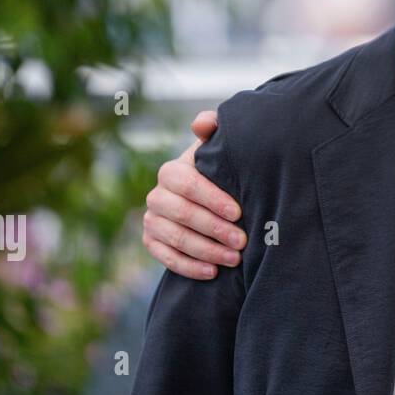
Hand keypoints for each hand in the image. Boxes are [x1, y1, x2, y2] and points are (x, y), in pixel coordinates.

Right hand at [142, 110, 246, 279]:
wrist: (209, 196)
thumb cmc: (219, 170)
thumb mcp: (219, 149)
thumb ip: (214, 130)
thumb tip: (202, 123)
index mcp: (172, 171)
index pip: (187, 184)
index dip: (212, 198)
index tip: (238, 212)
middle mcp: (156, 196)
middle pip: (181, 214)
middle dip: (214, 229)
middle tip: (242, 241)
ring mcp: (151, 220)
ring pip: (175, 238)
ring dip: (206, 250)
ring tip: (235, 259)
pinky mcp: (151, 241)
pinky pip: (166, 258)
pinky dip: (189, 266)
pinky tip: (213, 272)